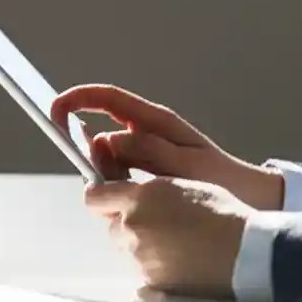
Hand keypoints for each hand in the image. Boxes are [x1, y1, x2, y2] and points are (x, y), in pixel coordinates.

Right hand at [51, 84, 286, 210]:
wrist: (247, 199)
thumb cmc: (222, 178)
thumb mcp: (187, 162)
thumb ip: (148, 150)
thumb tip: (107, 139)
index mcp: (155, 121)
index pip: (107, 99)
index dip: (78, 100)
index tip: (54, 109)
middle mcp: (146, 134)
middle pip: (100, 134)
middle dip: (91, 154)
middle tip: (110, 178)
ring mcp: (144, 155)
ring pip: (107, 160)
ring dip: (106, 176)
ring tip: (136, 193)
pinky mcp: (145, 176)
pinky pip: (119, 177)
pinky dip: (116, 187)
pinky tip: (134, 202)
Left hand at [86, 176, 252, 298]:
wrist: (245, 253)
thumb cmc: (222, 216)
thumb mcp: (181, 185)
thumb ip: (146, 190)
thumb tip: (125, 193)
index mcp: (140, 197)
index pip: (94, 196)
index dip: (100, 195)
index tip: (107, 196)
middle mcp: (132, 226)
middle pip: (111, 225)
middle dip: (126, 222)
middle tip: (157, 222)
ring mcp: (139, 257)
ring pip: (127, 248)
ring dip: (140, 244)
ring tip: (176, 243)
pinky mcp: (149, 282)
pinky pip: (141, 271)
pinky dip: (154, 265)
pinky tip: (180, 260)